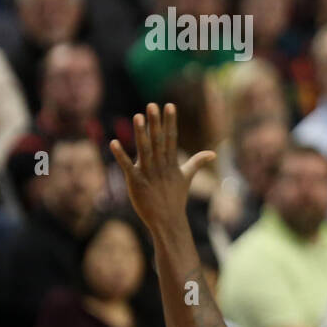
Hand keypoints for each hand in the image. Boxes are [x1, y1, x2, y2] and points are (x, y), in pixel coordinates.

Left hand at [110, 103, 215, 235]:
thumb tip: (213, 153)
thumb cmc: (175, 198)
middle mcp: (161, 166)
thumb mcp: (187, 177)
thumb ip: (197, 162)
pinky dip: (120, 155)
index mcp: (172, 163)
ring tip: (137, 116)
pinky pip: (127, 167)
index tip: (169, 106)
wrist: (168, 221)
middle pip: (158, 141)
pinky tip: (113, 142)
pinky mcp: (136, 183)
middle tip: (152, 105)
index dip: (170, 122)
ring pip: (145, 150)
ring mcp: (149, 174)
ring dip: (140, 133)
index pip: (171, 138)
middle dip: (156, 123)